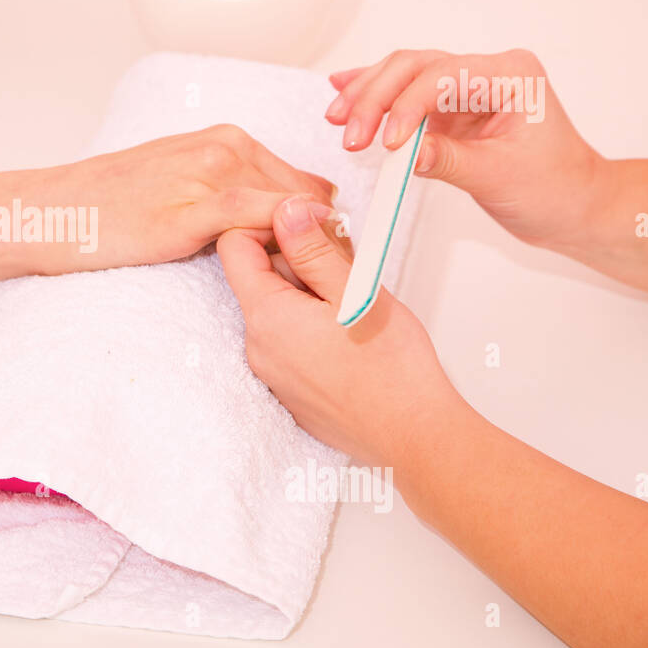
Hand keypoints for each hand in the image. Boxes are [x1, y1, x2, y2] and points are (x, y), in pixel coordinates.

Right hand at [27, 124, 332, 274]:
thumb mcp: (183, 183)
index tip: (326, 263)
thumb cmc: (114, 203)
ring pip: (290, 205)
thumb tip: (284, 220)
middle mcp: (226, 146)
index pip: (306, 182)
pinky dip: (277, 240)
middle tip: (322, 283)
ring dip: (306, 246)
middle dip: (322, 239)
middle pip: (308, 195)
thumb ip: (234, 195)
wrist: (59, 208)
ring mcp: (209, 174)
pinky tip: (278, 269)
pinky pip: (253, 218)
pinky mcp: (190, 208)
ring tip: (306, 287)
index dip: (324, 225)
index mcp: (228, 139)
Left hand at [217, 195, 462, 466]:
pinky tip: (346, 329)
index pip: (233, 247)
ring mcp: (271, 372)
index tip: (309, 222)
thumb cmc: (393, 369)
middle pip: (256, 278)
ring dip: (306, 291)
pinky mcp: (290, 389)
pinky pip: (286, 341)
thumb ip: (313, 248)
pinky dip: (309, 323)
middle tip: (344, 260)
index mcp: (267, 317)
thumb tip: (284, 210)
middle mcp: (258, 347)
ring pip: (275, 309)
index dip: (268, 223)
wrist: (413, 437)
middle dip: (295, 258)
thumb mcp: (354, 290)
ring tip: (351, 298)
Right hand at [323, 49, 606, 249]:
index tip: (386, 144)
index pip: (442, 77)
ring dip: (367, 94)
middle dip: (376, 97)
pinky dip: (376, 95)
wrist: (573, 206)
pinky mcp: (450, 109)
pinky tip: (344, 89)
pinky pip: (406, 94)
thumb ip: (447, 159)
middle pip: (416, 66)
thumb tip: (403, 153)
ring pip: (405, 74)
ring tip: (336, 117)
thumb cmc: (554, 188)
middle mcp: (488, 72)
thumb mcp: (498, 177)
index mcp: (511, 76)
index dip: (406, 108)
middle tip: (349, 133)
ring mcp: (466, 88)